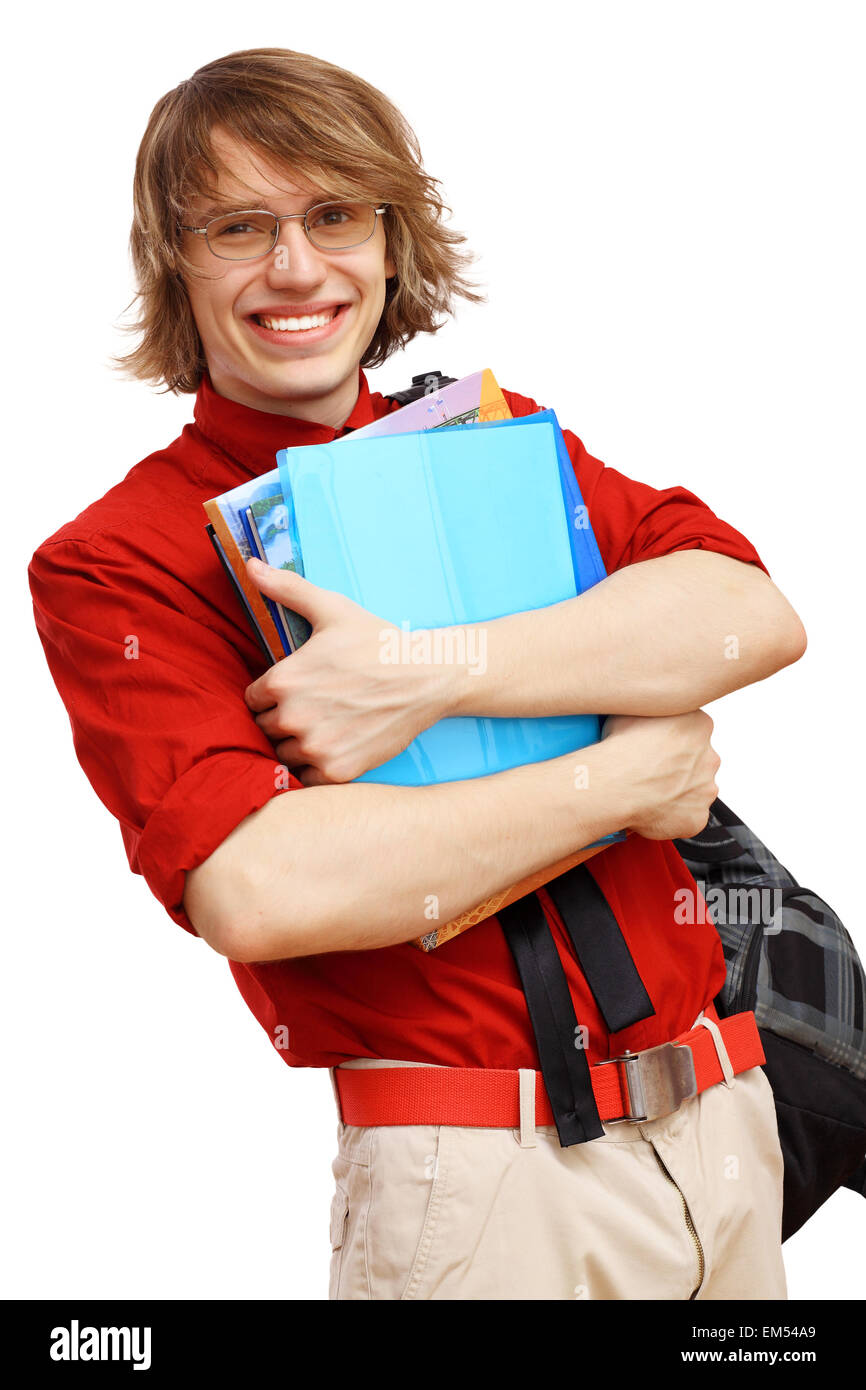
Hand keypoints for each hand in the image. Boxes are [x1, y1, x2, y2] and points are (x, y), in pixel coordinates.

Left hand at [243, 559, 456, 785]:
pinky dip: (316, 768)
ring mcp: (316, 747)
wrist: (426, 678)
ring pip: (284, 755)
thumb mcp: (331, 609)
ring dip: (297, 745)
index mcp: (283, 680)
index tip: (293, 690)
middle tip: (313, 708)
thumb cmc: (377, 642)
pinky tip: (335, 747)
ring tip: (324, 727)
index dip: (270, 695)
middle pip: (264, 729)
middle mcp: (293, 717)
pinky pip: (306, 779)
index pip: (252, 700)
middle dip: (281, 719)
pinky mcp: (337, 771)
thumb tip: (249, 564)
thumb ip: (286, 589)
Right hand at [601, 710, 720, 839]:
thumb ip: (651, 708)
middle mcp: (709, 757)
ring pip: (693, 791)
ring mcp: (706, 790)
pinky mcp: (697, 818)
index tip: (654, 746)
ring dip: (675, 792)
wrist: (615, 785)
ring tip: (646, 793)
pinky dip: (672, 817)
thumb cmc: (621, 747)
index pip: (693, 731)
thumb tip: (642, 707)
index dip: (671, 740)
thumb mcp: (633, 709)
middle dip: (676, 767)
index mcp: (699, 725)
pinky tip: (650, 811)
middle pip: (697, 762)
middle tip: (649, 771)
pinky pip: (687, 818)